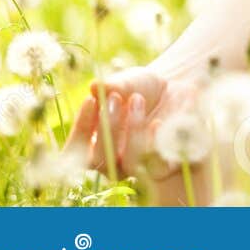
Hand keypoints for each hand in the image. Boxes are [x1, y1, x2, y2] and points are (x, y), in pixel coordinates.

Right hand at [63, 67, 191, 181]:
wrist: (174, 91)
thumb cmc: (140, 88)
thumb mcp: (126, 82)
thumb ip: (111, 86)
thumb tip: (95, 86)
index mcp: (92, 146)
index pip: (74, 150)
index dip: (80, 128)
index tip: (90, 100)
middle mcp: (112, 162)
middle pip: (100, 160)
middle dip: (106, 127)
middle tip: (114, 98)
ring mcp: (138, 167)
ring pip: (129, 163)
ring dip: (132, 130)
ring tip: (137, 98)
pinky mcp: (164, 165)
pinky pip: (157, 166)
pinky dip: (155, 144)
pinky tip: (157, 122)